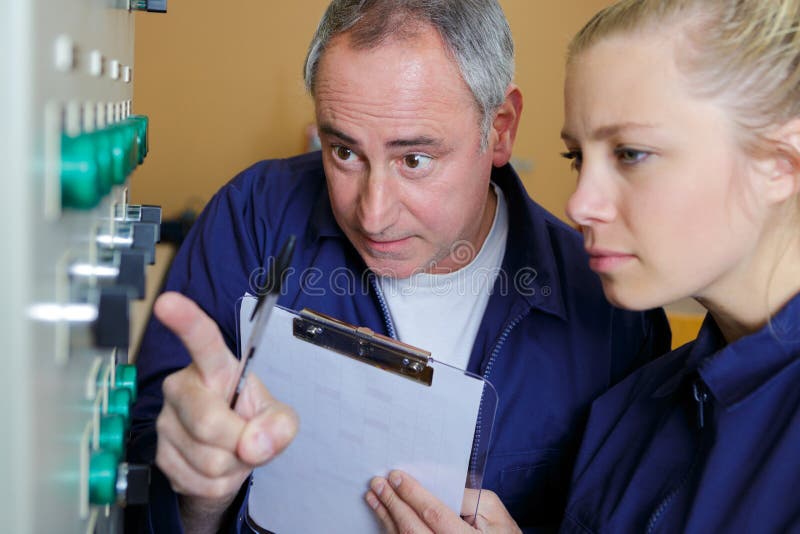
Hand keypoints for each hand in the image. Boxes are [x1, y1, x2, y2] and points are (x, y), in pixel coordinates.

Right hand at [153, 292, 297, 532]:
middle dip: (240, 443)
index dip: (185, 320)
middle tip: (250, 442)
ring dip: (231, 466)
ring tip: (233, 452)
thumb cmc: (250, 424)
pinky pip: (196, 480)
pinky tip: (215, 468)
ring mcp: (166, 421)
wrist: (227, 460)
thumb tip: (258, 443)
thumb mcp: (278, 419)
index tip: (168, 301)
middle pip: (208, 422)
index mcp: (215, 367)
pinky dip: (217, 484)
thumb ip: (280, 425)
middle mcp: (182, 387)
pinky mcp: (158, 454)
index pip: (202, 340)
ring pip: (205, 458)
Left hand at [366, 471, 520, 533]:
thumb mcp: (493, 509)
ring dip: (386, 517)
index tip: (397, 476)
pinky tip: (384, 516)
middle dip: (393, 503)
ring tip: (374, 497)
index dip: (412, 494)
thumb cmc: (501, 533)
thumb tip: (435, 485)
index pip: (433, 514)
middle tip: (379, 483)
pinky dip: (391, 530)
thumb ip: (467, 496)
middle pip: (412, 529)